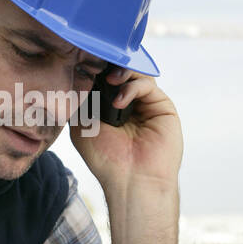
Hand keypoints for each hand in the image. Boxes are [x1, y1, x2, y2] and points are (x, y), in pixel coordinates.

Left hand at [70, 65, 183, 191]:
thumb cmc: (105, 158)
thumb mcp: (83, 126)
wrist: (132, 180)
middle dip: (109, 66)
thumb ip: (82, 100)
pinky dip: (131, 87)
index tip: (83, 63)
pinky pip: (147, 85)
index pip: (104, 78)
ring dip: (121, 73)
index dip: (95, 69)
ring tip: (109, 82)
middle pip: (121, 72)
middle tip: (98, 67)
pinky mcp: (162, 106)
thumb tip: (81, 75)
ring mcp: (146, 103)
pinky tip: (119, 102)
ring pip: (135, 73)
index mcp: (110, 107)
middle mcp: (129, 103)